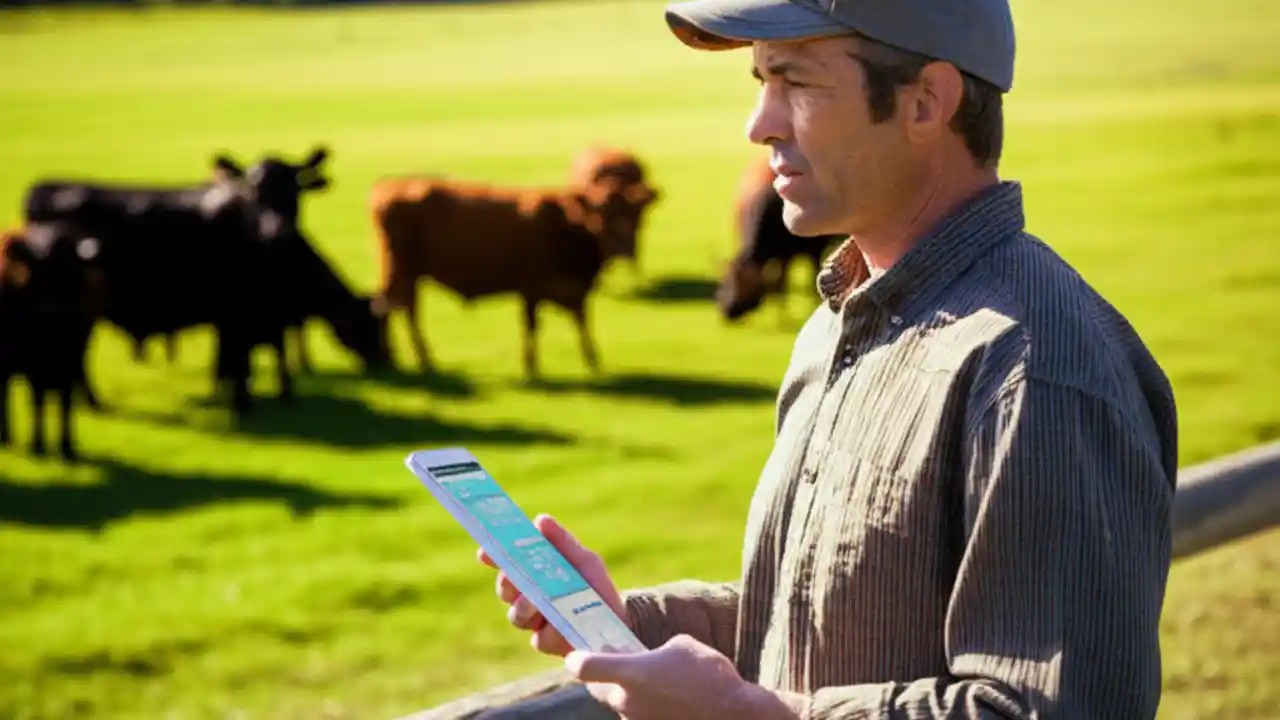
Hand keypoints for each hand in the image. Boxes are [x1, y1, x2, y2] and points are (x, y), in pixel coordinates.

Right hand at [477, 513, 627, 656]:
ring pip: (516, 615)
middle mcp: (528, 597)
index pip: (506, 562)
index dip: (492, 556)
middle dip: (506, 582)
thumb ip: (562, 542)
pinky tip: (560, 626)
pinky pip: (540, 637)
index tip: (485, 552)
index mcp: (534, 573)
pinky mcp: (548, 643)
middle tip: (511, 576)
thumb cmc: (596, 586)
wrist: (617, 621)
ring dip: (523, 607)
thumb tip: (541, 519)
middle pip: (504, 589)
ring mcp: (536, 622)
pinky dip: (550, 630)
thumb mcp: (584, 560)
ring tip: (534, 602)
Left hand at [564, 634, 806, 719]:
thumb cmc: (708, 674)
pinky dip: (647, 704)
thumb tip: (651, 660)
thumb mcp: (681, 645)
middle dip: (606, 675)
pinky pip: (640, 714)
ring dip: (629, 691)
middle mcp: (626, 700)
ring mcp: (636, 719)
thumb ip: (655, 651)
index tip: (575, 655)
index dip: (576, 658)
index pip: (585, 667)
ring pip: (621, 702)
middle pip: (600, 688)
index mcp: (629, 673)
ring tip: (654, 680)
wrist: (732, 714)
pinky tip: (668, 696)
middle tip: (619, 661)